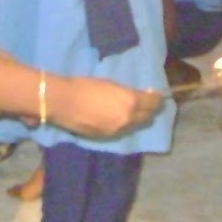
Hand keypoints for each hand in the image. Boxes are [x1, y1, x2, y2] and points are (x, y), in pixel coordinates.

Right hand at [47, 77, 163, 137]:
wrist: (63, 102)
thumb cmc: (85, 86)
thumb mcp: (111, 84)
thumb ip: (126, 93)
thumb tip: (136, 96)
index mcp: (130, 103)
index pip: (152, 103)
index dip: (157, 98)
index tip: (159, 94)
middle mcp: (127, 119)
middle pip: (147, 117)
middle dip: (151, 110)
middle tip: (151, 103)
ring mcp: (117, 130)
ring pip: (135, 125)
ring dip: (138, 118)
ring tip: (136, 111)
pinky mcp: (106, 137)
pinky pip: (122, 130)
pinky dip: (125, 123)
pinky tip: (119, 117)